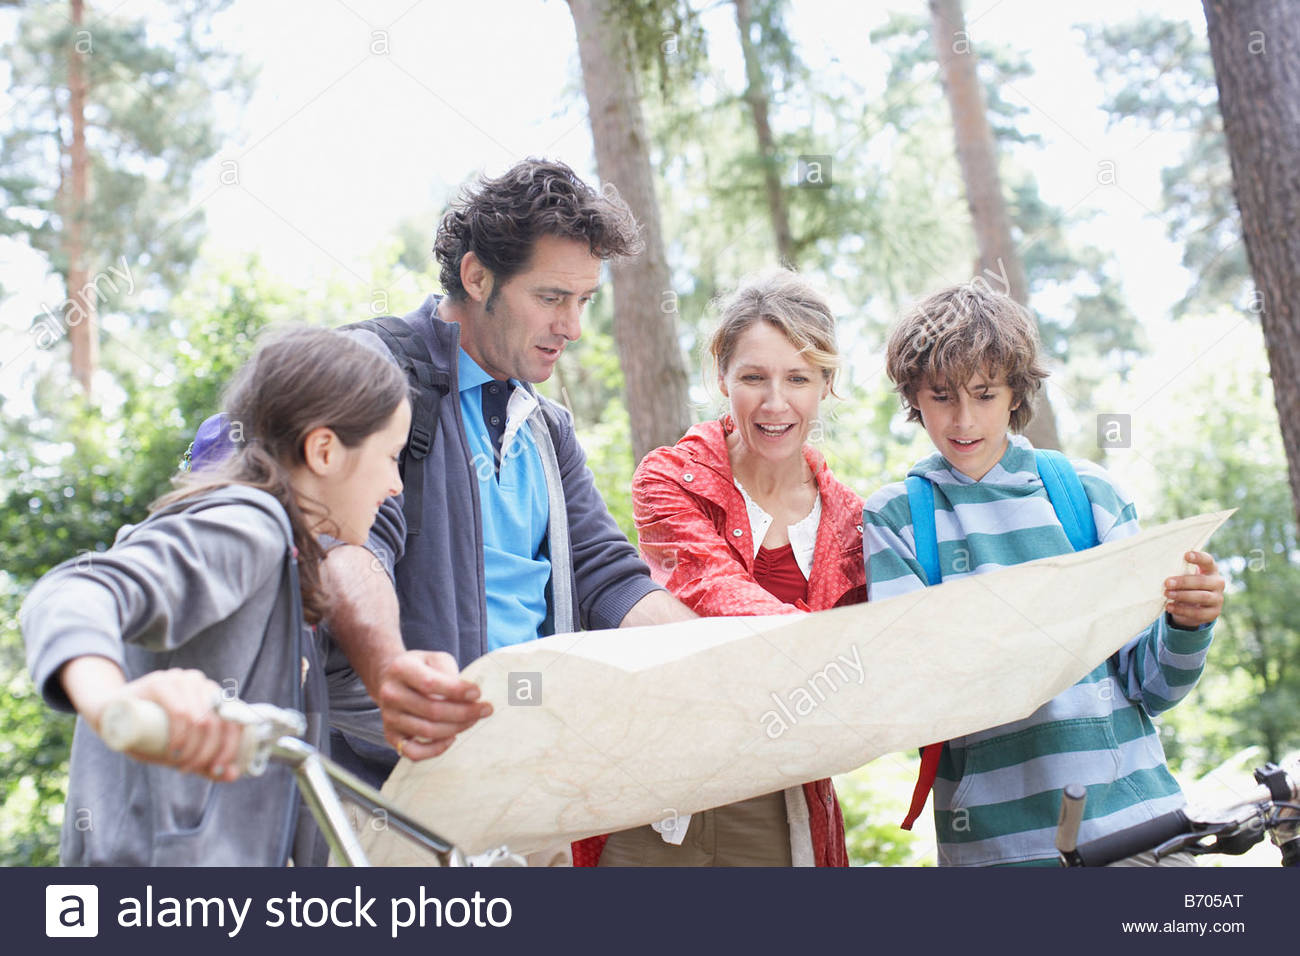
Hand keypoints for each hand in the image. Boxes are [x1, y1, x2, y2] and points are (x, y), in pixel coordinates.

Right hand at [90, 668, 242, 781]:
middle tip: (188, 769)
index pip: (234, 721)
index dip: (230, 748)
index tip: (216, 769)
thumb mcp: (180, 747)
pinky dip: (180, 736)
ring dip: (193, 749)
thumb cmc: (148, 731)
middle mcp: (201, 683)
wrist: (108, 711)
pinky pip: (180, 711)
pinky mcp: (160, 682)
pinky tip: (173, 750)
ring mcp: (180, 679)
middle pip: (216, 723)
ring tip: (179, 764)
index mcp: (213, 694)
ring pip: (200, 719)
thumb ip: (206, 761)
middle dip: (206, 754)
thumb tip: (233, 775)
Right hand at [377, 650, 491, 760]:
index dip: (456, 691)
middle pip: (431, 710)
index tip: (477, 694)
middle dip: (464, 712)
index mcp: (401, 669)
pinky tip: (452, 738)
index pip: (430, 684)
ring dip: (456, 728)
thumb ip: (449, 673)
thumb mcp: (435, 659)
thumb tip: (469, 696)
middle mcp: (390, 694)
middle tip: (485, 710)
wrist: (391, 678)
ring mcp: (389, 717)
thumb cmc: (421, 668)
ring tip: (473, 720)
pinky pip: (414, 752)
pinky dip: (435, 750)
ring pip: (427, 731)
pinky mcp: (391, 735)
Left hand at [1164, 550, 1224, 628]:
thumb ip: (1178, 570)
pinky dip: (1182, 610)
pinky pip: (1198, 613)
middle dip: (1183, 582)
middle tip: (1167, 582)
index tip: (1185, 555)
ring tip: (1166, 594)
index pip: (1208, 561)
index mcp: (1211, 569)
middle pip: (1202, 581)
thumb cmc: (1186, 584)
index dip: (1198, 557)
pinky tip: (1169, 607)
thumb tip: (1158, 567)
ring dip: (1182, 595)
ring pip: (1202, 597)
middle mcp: (1217, 583)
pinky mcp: (1213, 613)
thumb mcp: (1184, 575)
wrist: (1193, 606)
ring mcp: (1217, 599)